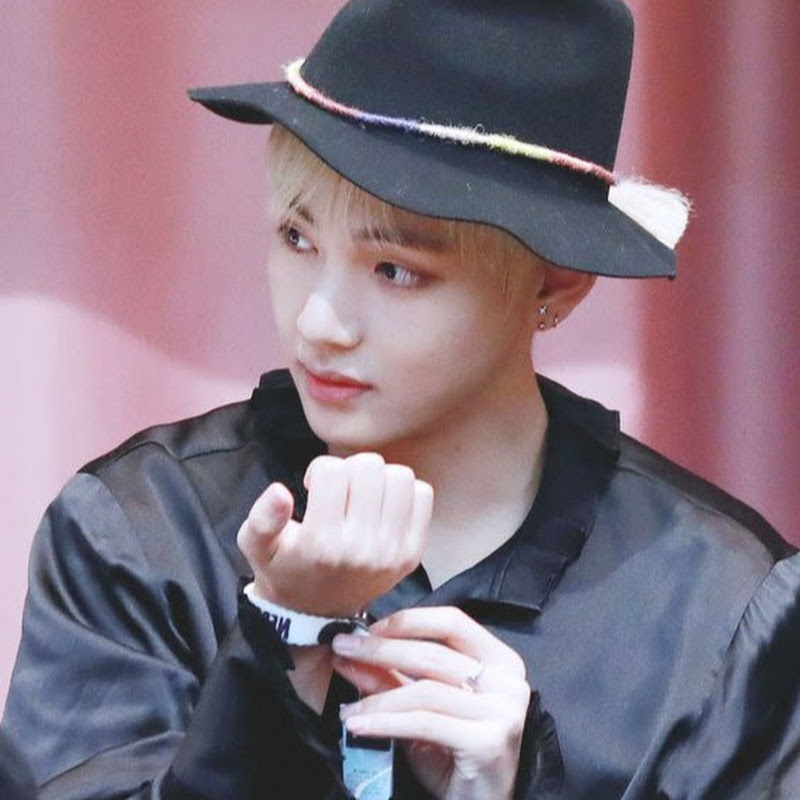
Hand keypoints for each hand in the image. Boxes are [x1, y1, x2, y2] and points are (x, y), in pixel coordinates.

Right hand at [237, 453, 432, 615]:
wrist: (317, 614)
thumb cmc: (285, 569)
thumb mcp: (256, 546)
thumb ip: (261, 518)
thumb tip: (279, 491)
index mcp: (322, 542)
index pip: (332, 470)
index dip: (319, 470)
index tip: (313, 487)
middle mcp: (361, 547)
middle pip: (369, 467)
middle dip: (350, 469)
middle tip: (340, 489)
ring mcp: (392, 552)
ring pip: (399, 476)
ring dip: (379, 478)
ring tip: (362, 495)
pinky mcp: (412, 554)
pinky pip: (423, 496)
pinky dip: (404, 493)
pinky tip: (382, 506)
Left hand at [332, 607, 530, 799]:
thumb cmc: (457, 754)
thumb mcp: (422, 710)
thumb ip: (392, 679)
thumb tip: (351, 655)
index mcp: (500, 660)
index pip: (452, 621)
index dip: (409, 621)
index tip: (369, 629)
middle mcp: (507, 680)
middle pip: (433, 654)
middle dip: (381, 651)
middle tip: (342, 650)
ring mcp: (502, 710)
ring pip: (425, 691)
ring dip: (376, 696)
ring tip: (346, 706)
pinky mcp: (488, 741)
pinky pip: (425, 723)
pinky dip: (386, 722)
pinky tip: (360, 724)